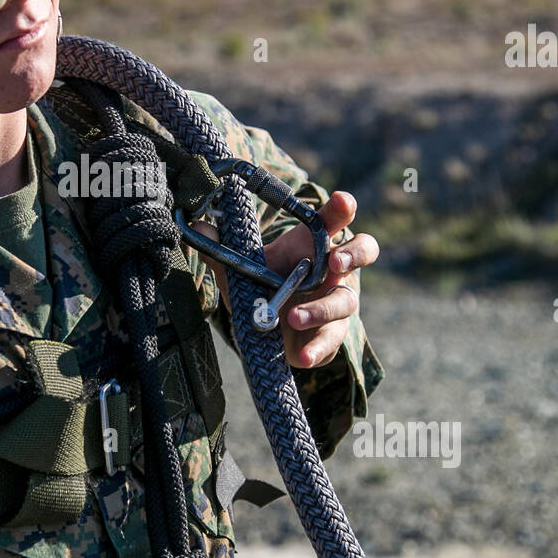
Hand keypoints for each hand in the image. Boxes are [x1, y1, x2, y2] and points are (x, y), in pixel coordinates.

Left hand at [194, 190, 378, 368]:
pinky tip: (302, 356)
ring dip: (321, 309)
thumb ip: (221, 247)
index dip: (342, 208)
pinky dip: (317, 348)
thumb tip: (194, 227)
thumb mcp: (241, 266)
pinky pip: (331, 340)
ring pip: (345, 301)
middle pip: (363, 251)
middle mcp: (336, 268)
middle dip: (353, 253)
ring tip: (292, 317)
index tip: (340, 201)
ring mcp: (339, 300)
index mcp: (316, 242)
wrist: (268, 324)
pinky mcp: (333, 333)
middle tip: (335, 261)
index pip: (335, 219)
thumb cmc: (263, 281)